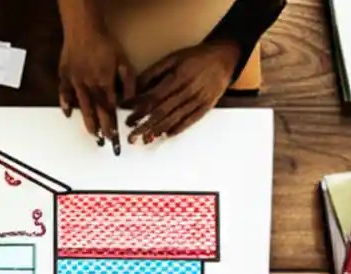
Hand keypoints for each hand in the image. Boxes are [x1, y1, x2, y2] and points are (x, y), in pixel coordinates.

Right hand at [57, 1, 133, 153]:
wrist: (84, 29)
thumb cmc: (105, 43)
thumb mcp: (124, 61)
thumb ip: (128, 82)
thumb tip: (128, 100)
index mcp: (105, 84)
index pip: (111, 109)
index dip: (113, 124)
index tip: (116, 138)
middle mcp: (90, 87)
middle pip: (97, 112)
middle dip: (102, 128)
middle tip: (104, 142)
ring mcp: (75, 83)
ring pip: (82, 106)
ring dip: (87, 121)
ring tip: (91, 134)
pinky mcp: (65, 76)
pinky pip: (64, 93)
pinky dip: (65, 104)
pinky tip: (67, 114)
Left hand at [126, 39, 240, 143]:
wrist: (224, 58)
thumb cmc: (195, 57)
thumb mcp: (173, 58)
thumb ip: (154, 72)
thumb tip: (136, 87)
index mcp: (178, 77)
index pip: (153, 96)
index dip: (138, 106)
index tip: (126, 113)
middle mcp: (188, 90)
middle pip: (162, 111)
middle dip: (144, 124)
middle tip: (131, 135)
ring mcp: (199, 100)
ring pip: (175, 118)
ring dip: (157, 130)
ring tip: (144, 139)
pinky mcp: (206, 106)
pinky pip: (190, 121)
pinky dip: (178, 128)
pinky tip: (166, 135)